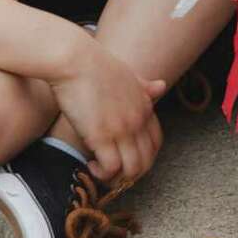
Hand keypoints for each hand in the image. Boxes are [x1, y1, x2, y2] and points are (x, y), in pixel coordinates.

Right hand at [50, 36, 163, 185]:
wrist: (75, 59)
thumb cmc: (95, 65)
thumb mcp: (128, 74)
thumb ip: (144, 85)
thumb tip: (162, 86)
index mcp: (145, 107)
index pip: (156, 143)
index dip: (143, 156)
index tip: (125, 158)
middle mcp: (138, 120)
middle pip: (147, 162)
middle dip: (130, 174)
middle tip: (112, 172)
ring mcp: (122, 129)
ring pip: (132, 170)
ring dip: (117, 178)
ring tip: (100, 171)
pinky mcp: (101, 136)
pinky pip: (111, 169)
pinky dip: (102, 174)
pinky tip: (90, 165)